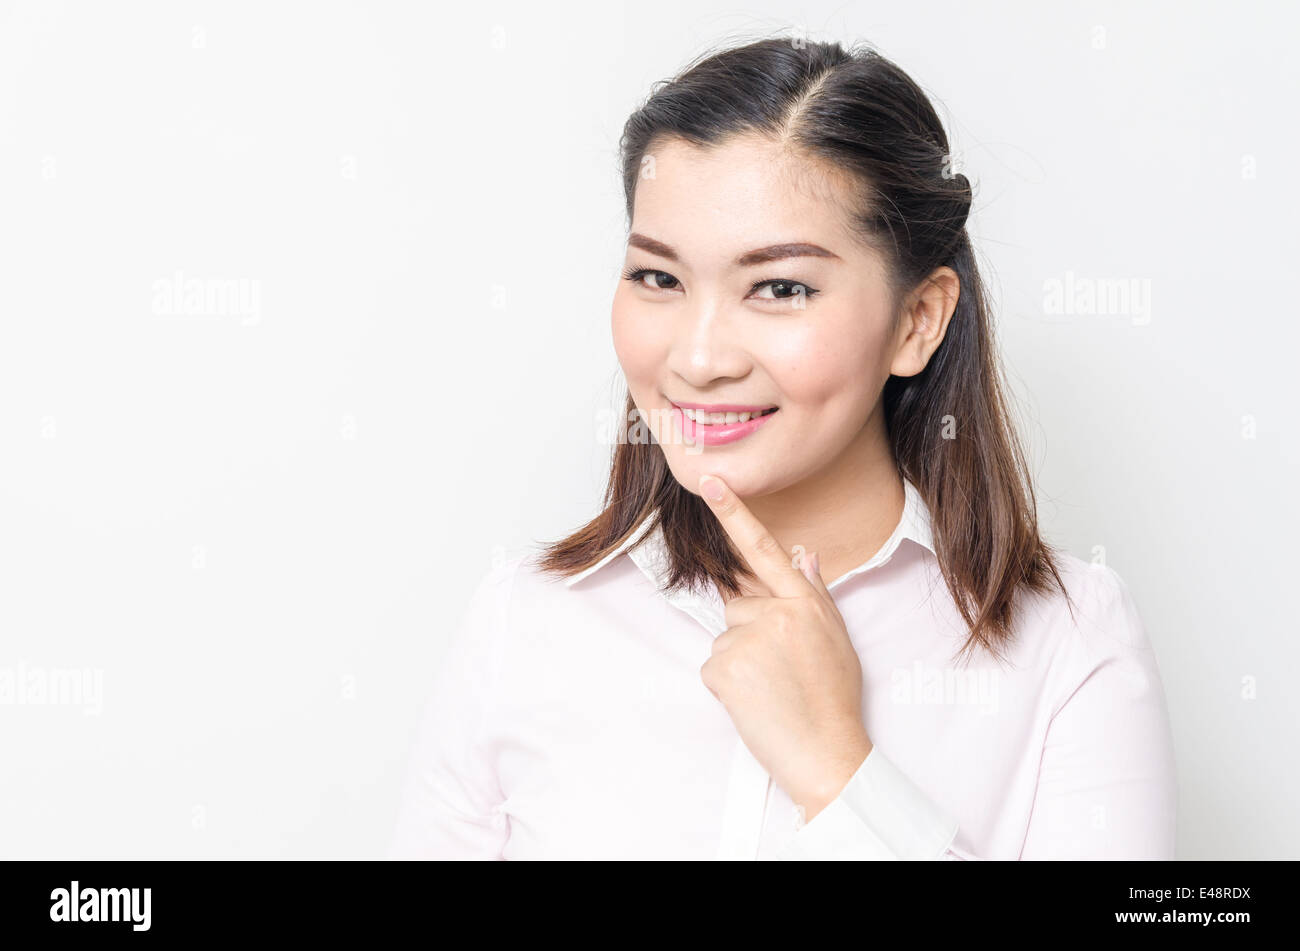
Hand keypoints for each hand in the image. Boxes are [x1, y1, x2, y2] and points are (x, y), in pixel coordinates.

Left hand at [696, 473, 873, 820]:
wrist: (827, 755)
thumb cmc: (834, 701)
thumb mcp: (835, 640)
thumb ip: (814, 595)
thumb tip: (803, 553)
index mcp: (805, 603)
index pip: (764, 549)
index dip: (734, 513)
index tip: (710, 481)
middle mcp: (776, 613)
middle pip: (738, 605)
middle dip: (749, 633)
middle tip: (778, 671)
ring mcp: (748, 638)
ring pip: (725, 637)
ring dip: (739, 662)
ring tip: (771, 690)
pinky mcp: (724, 666)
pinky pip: (713, 666)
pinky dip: (727, 686)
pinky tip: (755, 701)